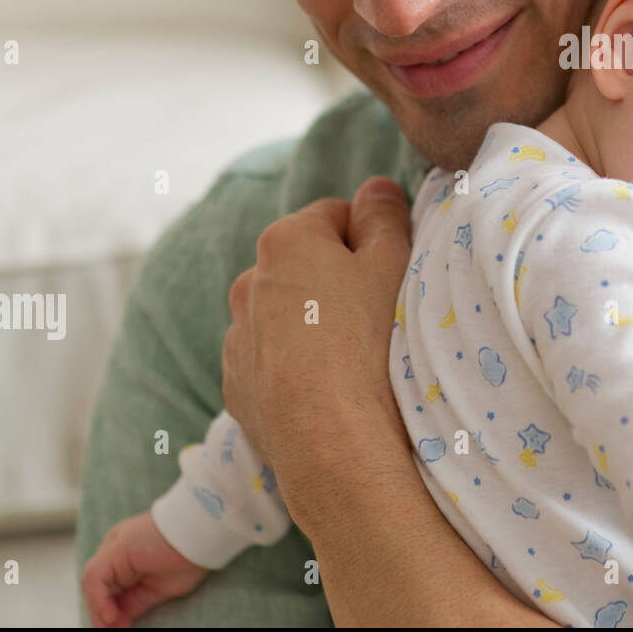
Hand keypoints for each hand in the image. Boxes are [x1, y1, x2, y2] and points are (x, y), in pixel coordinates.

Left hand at [80, 512, 209, 627]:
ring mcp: (114, 547)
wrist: (204, 532)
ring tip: (113, 627)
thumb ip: (136, 602)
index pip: (110, 590)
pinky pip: (95, 579)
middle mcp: (118, 551)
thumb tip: (118, 620)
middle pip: (100, 588)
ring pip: (93, 585)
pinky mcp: (113, 549)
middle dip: (104, 614)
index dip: (113, 612)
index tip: (123, 627)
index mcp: (130, 557)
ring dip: (100, 612)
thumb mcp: (159, 588)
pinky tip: (112, 616)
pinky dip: (99, 601)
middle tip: (116, 631)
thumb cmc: (190, 557)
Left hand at [221, 177, 411, 514]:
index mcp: (285, 240)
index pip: (336, 215)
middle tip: (381, 314)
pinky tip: (333, 390)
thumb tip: (375, 189)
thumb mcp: (393, 263)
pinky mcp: (238, 389)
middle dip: (340, 281)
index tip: (394, 273)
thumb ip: (383, 216)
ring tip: (358, 359)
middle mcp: (249, 282)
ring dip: (317, 325)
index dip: (372, 240)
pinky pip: (274, 363)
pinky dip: (299, 368)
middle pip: (307, 266)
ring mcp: (238, 338)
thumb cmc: (370, 340)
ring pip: (289, 316)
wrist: (331, 441)